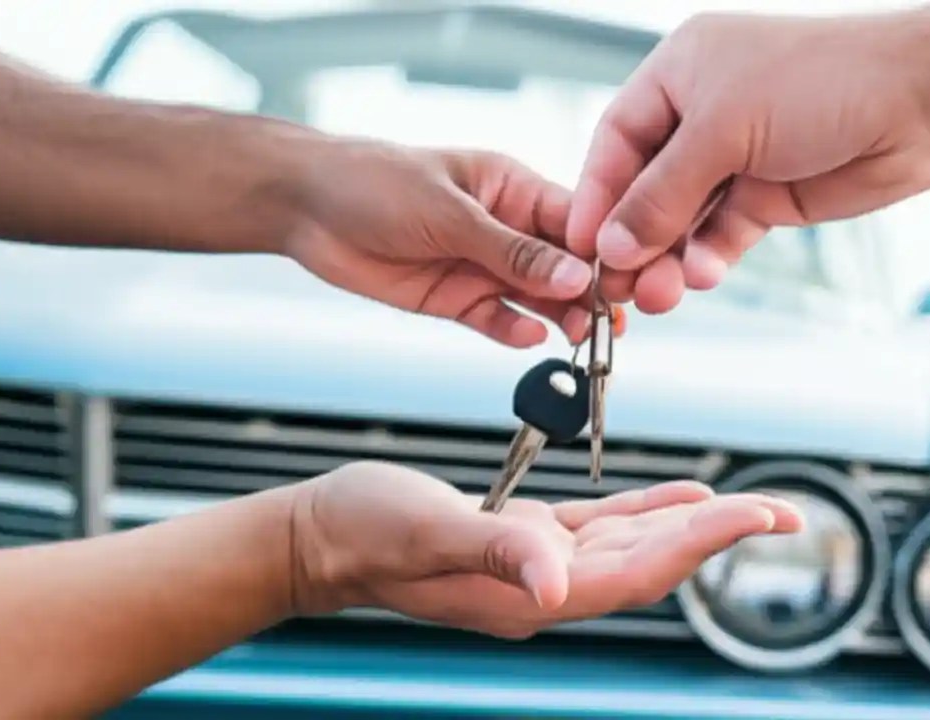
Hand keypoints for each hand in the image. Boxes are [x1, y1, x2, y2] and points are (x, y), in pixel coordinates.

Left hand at [284, 143, 599, 346]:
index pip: (573, 222)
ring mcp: (481, 265)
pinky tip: (531, 338)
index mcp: (511, 188)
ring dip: (560, 316)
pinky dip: (514, 331)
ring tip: (583, 336)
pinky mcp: (455, 298)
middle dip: (589, 292)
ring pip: (535, 297)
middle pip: (562, 266)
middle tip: (611, 320)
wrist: (305, 208)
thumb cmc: (374, 183)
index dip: (601, 251)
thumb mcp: (450, 212)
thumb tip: (574, 275)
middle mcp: (504, 228)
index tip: (624, 280)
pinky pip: (496, 319)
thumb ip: (512, 251)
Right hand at [290, 461, 801, 637]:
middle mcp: (547, 585)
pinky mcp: (523, 538)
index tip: (758, 515)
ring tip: (746, 506)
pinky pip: (600, 524)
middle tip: (785, 513)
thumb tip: (557, 590)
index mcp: (534, 592)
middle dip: (719, 536)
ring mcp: (537, 564)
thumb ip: (496, 554)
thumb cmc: (364, 534)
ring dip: (690, 522)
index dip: (703, 542)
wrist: (321, 536)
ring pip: (634, 541)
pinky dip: (643, 506)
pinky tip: (674, 493)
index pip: (641, 569)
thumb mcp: (429, 533)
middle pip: (654, 561)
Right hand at [568, 11, 929, 314]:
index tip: (583, 245)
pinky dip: (707, 258)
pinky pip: (721, 235)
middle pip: (646, 187)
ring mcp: (737, 158)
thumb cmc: (826, 79)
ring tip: (659, 292)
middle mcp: (704, 114)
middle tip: (619, 285)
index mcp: (680, 73)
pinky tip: (701, 274)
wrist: (920, 103)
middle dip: (633, 238)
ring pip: (682, 219)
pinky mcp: (767, 196)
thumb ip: (662, 193)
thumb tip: (615, 241)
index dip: (596, 194)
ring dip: (667, 258)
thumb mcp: (723, 129)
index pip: (616, 141)